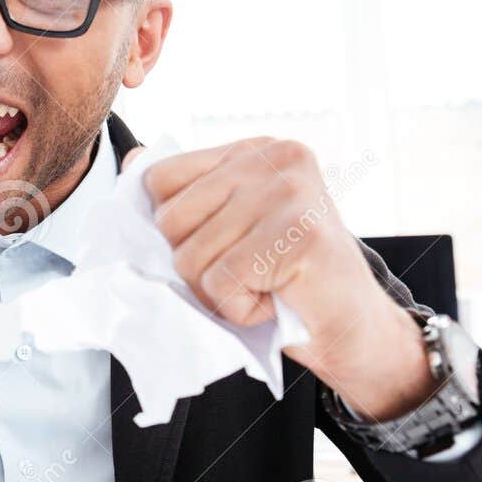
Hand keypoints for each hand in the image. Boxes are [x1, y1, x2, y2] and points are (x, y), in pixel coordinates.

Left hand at [140, 138, 432, 419]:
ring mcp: (291, 192)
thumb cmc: (281, 283)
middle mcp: (276, 157)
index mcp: (253, 150)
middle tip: (248, 273)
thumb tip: (130, 160)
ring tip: (266, 285)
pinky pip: (223, 282)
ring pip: (191, 256)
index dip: (176, 231)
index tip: (228, 245)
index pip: (159, 180)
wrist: (351, 331)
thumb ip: (186, 197)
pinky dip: (241, 309)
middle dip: (196, 266)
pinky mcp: (298, 235)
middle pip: (170, 221)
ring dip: (221, 292)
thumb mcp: (227, 229)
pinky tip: (277, 299)